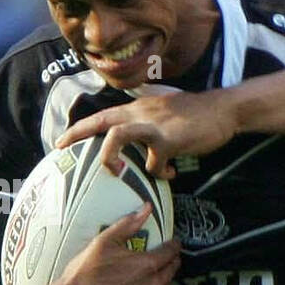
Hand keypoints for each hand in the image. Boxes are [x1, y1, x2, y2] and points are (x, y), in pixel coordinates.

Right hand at [52, 205, 180, 284]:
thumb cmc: (85, 275)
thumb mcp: (104, 242)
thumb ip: (127, 225)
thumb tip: (145, 209)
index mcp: (148, 265)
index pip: (171, 251)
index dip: (173, 244)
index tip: (173, 241)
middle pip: (172, 270)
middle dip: (170, 260)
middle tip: (165, 255)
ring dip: (163, 279)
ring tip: (154, 273)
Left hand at [54, 90, 240, 177]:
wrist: (224, 110)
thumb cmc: (198, 114)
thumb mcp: (166, 113)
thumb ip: (150, 123)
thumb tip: (142, 145)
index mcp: (139, 108)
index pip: (102, 115)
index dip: (79, 128)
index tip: (61, 141)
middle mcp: (141, 113)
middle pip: (100, 120)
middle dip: (77, 134)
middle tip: (62, 149)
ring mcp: (153, 126)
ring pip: (117, 136)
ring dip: (110, 156)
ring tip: (116, 172)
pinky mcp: (168, 140)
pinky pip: (154, 164)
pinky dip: (159, 174)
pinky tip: (170, 175)